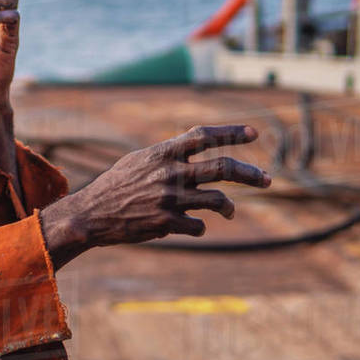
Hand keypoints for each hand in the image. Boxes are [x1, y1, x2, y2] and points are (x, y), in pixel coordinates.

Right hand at [40, 125, 270, 267]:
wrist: (91, 214)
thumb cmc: (116, 185)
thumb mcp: (138, 160)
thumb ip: (167, 155)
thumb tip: (193, 148)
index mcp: (163, 153)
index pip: (203, 136)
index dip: (231, 133)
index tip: (253, 134)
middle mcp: (170, 173)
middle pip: (222, 168)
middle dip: (250, 174)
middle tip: (268, 180)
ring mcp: (170, 199)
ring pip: (217, 200)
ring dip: (229, 207)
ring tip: (230, 211)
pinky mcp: (167, 222)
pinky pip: (199, 225)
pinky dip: (201, 226)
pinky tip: (195, 226)